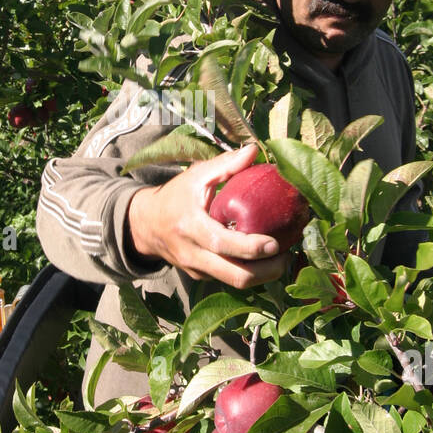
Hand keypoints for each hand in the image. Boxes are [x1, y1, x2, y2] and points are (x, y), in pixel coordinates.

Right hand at [127, 144, 289, 288]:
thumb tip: (254, 150)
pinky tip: (266, 261)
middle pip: (233, 275)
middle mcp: (192, 253)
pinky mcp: (201, 276)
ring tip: (282, 260)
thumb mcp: (195, 176)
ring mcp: (196, 269)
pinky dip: (250, 273)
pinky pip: (229, 280)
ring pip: (234, 283)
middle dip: (265, 272)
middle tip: (287, 257)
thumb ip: (225, 164)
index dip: (250, 248)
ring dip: (262, 275)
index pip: (222, 244)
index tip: (275, 244)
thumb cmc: (175, 196)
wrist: (145, 225)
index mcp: (190, 226)